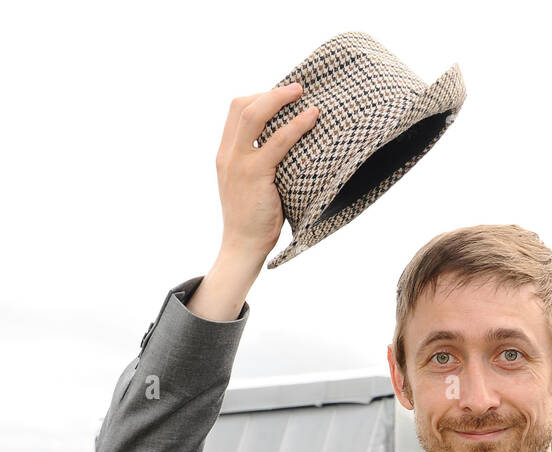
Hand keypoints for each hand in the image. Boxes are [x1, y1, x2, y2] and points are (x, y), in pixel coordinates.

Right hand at [188, 87, 319, 320]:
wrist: (242, 248)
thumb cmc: (254, 222)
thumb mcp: (252, 186)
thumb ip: (261, 165)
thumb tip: (291, 151)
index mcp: (225, 155)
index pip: (236, 112)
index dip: (259, 97)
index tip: (281, 97)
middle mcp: (227, 154)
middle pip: (242, 106)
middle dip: (271, 92)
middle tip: (297, 88)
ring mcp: (238, 163)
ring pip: (254, 115)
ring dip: (280, 99)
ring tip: (303, 94)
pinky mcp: (254, 175)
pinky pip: (277, 142)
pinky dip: (296, 126)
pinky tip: (312, 118)